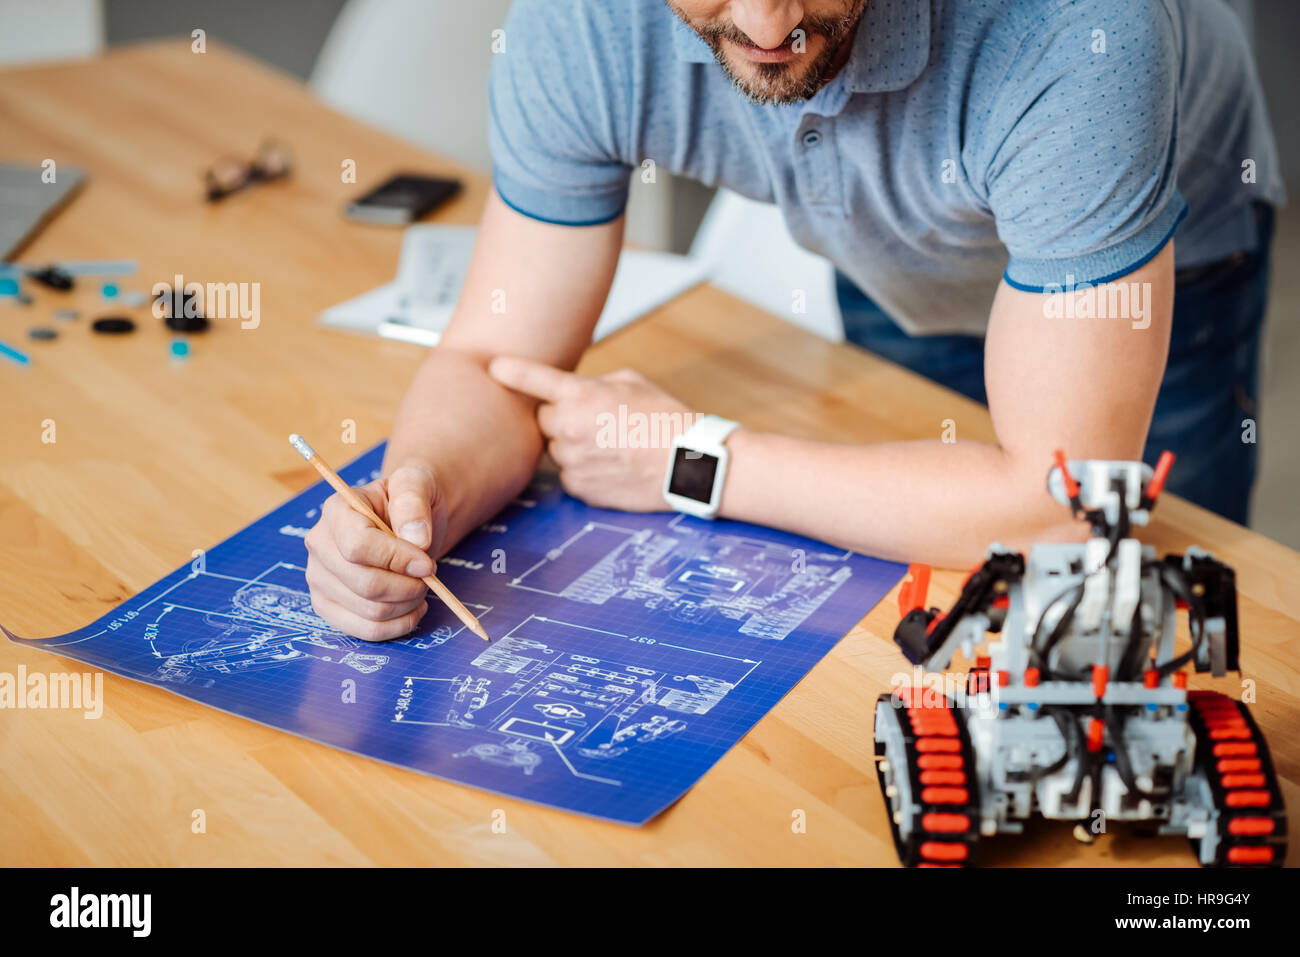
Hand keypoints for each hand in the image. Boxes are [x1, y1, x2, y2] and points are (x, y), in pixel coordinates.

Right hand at [303, 463, 447, 640]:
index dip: (397, 560)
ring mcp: (318, 578)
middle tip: (428, 575)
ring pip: (369, 611)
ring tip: (421, 587)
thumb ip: (414, 502)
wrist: (407, 521)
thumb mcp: (418, 485)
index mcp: (336, 510)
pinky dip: (398, 625)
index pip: (358, 546)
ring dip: (407, 605)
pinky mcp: (327, 605)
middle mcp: (319, 545)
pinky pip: (364, 631)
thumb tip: (416, 539)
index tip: (427, 563)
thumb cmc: (410, 502)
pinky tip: (412, 608)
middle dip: (408, 586)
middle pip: (365, 584)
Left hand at [488, 356, 691, 510]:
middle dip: (561, 418)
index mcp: (581, 396)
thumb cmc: (665, 418)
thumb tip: (574, 392)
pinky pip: (569, 475)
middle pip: (543, 421)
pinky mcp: (580, 489)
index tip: (495, 367)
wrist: (688, 462)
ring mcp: (573, 462)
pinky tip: (613, 465)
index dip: (512, 371)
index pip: (534, 380)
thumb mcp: (631, 382)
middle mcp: (569, 429)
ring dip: (574, 445)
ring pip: (556, 449)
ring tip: (611, 445)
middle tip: (595, 420)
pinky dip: (584, 470)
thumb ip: (593, 385)